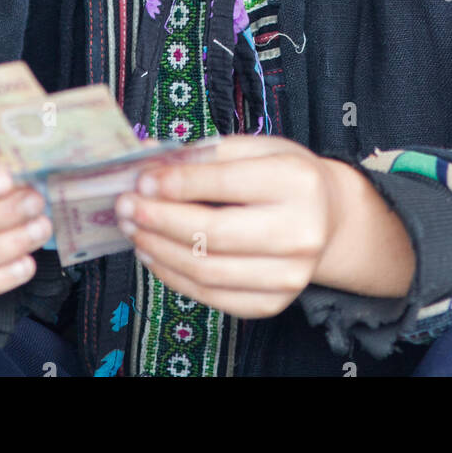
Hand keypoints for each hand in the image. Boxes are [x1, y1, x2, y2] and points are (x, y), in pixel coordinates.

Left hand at [112, 134, 401, 318]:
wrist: (327, 216)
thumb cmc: (283, 175)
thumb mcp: (256, 149)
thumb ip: (204, 155)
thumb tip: (148, 163)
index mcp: (296, 182)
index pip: (226, 183)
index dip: (178, 183)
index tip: (141, 180)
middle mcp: (300, 232)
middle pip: (213, 234)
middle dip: (159, 220)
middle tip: (124, 206)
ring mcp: (290, 275)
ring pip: (207, 270)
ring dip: (159, 250)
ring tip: (133, 230)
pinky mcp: (274, 303)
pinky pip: (213, 297)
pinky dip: (175, 277)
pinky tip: (154, 254)